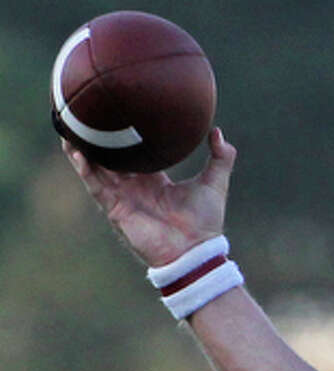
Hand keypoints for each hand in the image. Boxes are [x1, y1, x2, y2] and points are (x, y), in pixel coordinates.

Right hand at [62, 127, 235, 267]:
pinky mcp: (115, 208)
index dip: (126, 137)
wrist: (194, 250)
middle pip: (109, 158)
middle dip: (97, 140)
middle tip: (86, 113)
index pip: (134, 154)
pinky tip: (76, 150)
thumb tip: (217, 131)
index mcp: (154, 180)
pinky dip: (85, 168)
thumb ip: (221, 158)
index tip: (120, 114)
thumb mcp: (215, 184)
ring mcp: (122, 197)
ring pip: (95, 168)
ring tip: (69, 126)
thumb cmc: (205, 222)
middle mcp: (134, 187)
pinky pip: (95, 185)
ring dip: (81, 149)